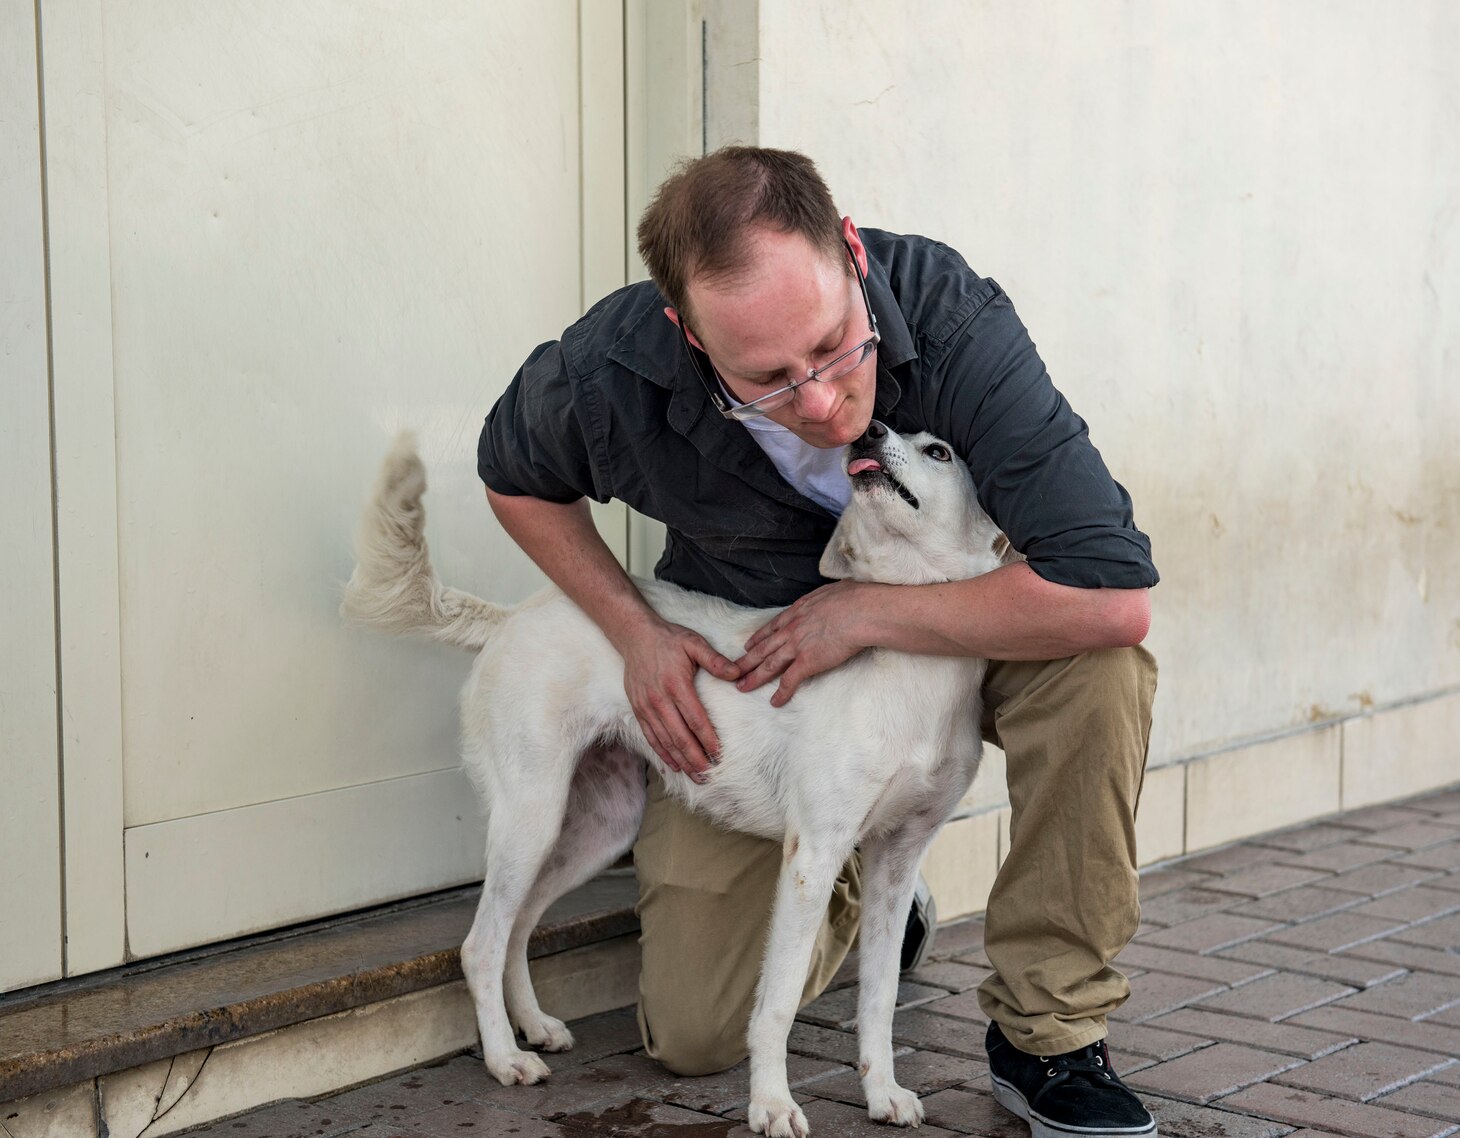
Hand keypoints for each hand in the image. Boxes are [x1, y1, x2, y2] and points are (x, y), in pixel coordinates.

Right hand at [618, 618, 740, 782]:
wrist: (635, 635)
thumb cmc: (668, 639)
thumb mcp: (694, 642)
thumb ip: (715, 660)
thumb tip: (737, 674)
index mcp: (676, 685)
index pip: (695, 720)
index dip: (707, 740)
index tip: (719, 754)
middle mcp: (659, 699)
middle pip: (680, 736)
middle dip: (696, 758)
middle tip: (710, 775)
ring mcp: (646, 706)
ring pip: (665, 740)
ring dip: (681, 760)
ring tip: (696, 776)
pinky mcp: (638, 709)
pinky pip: (651, 736)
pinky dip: (663, 752)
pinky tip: (674, 764)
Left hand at [734, 580, 874, 707]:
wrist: (860, 611)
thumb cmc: (854, 598)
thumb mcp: (832, 592)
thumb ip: (824, 600)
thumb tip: (832, 600)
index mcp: (797, 611)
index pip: (772, 627)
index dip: (758, 638)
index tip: (748, 645)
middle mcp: (791, 629)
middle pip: (763, 648)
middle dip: (746, 661)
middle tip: (732, 671)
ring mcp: (797, 646)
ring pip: (768, 665)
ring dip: (754, 678)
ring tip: (741, 688)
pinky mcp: (807, 662)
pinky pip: (789, 681)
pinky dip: (781, 693)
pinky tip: (775, 702)